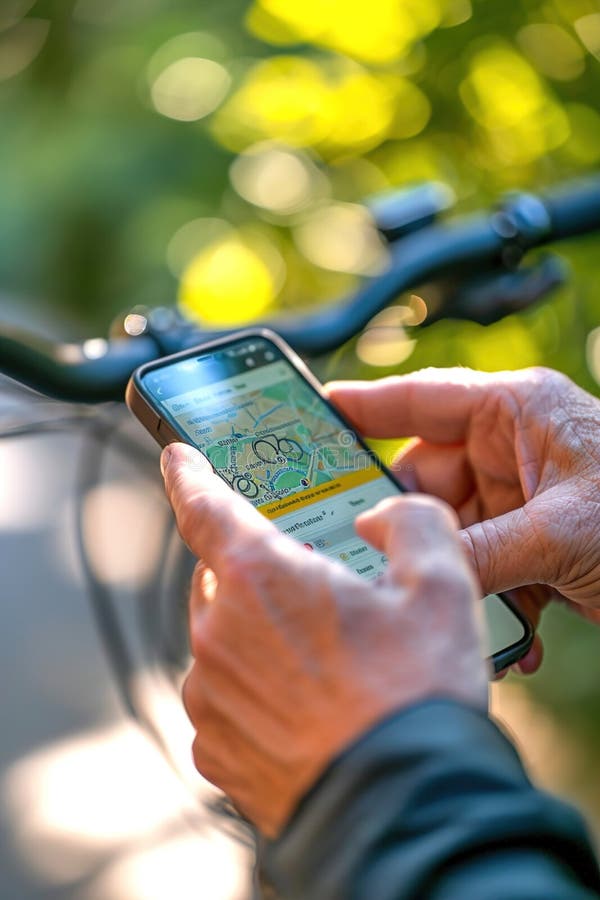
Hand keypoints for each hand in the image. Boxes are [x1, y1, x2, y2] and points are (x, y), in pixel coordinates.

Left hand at [161, 443, 486, 836]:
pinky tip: (307, 706)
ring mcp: (211, 694)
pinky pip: (226, 696)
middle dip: (260, 571)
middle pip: (223, 576)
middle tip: (315, 590)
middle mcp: (219, 631)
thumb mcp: (440, 585)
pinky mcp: (216, 747)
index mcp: (261, 576)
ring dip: (260, 634)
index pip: (204, 504)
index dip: (188, 473)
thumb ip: (410, 524)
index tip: (176, 455)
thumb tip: (382, 520)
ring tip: (325, 662)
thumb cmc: (417, 693)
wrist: (405, 807)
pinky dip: (256, 688)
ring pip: (224, 637)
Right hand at [327, 367, 599, 671]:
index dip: (362, 407)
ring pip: (455, 534)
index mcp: (517, 411)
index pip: (421, 400)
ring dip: (461, 579)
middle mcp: (512, 447)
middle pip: (428, 482)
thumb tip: (384, 547)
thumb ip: (472, 545)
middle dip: (418, 532)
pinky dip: (493, 603)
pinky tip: (514, 637)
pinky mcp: (534, 541)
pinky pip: (486, 566)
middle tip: (385, 565)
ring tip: (466, 613)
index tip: (311, 415)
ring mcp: (522, 496)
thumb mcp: (561, 532)